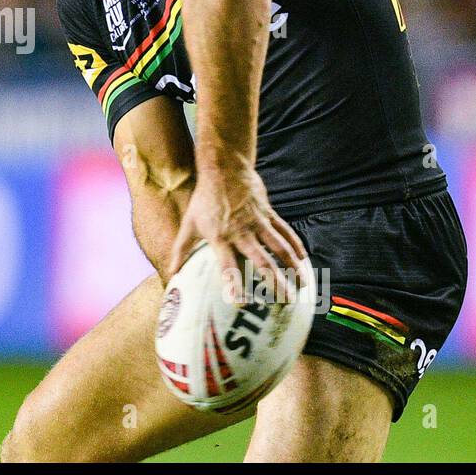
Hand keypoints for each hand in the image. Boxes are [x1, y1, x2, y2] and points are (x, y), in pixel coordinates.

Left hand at [166, 167, 308, 301]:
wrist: (224, 170)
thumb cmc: (204, 199)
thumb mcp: (189, 224)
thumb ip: (181, 250)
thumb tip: (172, 273)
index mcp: (220, 238)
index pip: (228, 266)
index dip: (233, 285)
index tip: (240, 304)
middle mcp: (241, 233)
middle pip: (261, 262)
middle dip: (274, 283)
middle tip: (284, 301)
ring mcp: (258, 223)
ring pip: (279, 248)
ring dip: (292, 267)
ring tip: (301, 285)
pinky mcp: (269, 214)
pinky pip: (285, 232)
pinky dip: (296, 246)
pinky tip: (303, 260)